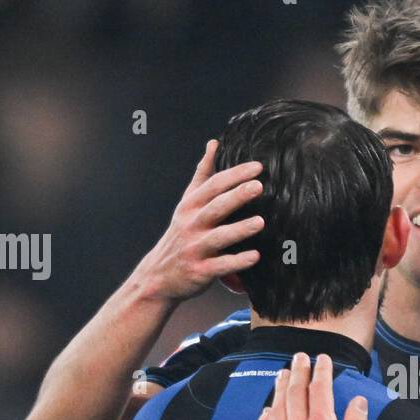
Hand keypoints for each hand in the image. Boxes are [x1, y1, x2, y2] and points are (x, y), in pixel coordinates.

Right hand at [132, 140, 265, 302]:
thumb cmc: (181, 234)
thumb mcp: (187, 203)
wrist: (159, 275)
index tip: (258, 167)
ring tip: (260, 222)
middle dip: (237, 196)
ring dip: (240, 229)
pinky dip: (237, 262)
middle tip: (259, 186)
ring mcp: (195, 248)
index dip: (235, 175)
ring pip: (219, 237)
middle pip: (216, 207)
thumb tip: (214, 143)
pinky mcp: (200, 271)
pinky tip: (255, 256)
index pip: (214, 185)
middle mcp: (191, 224)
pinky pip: (221, 266)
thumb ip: (202, 174)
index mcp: (190, 206)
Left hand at [255, 353, 369, 419]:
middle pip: (295, 393)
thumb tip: (357, 401)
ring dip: (279, 388)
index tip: (323, 358)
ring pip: (277, 407)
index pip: (320, 390)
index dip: (321, 371)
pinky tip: (265, 412)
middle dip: (298, 372)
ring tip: (281, 374)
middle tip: (299, 357)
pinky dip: (264, 418)